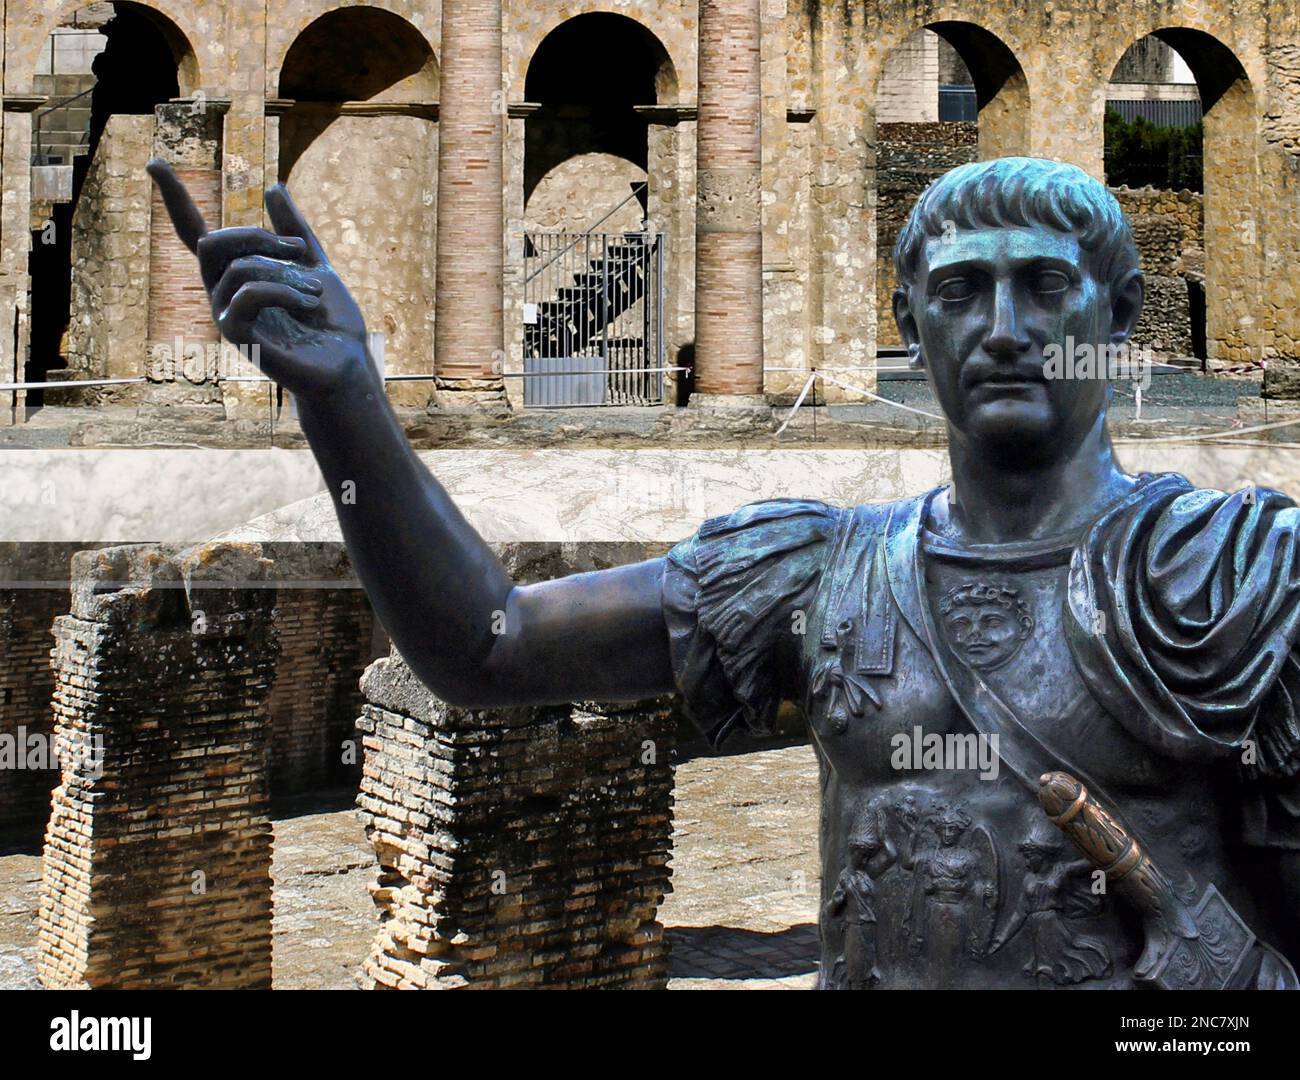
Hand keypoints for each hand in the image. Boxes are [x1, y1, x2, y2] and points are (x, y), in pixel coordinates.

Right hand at [146, 159, 372, 399]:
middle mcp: (221, 292)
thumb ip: (293, 230)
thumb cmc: (330, 321)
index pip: (193, 232)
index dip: (174, 198)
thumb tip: (272, 186)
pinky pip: (246, 292)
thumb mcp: (314, 264)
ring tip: (316, 292)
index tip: (153, 161)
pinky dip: (283, 290)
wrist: (345, 362)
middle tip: (300, 251)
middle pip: (212, 242)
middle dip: (257, 236)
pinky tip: (308, 303)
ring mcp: (225, 315)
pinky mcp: (236, 335)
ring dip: (284, 271)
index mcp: (235, 273)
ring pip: (236, 267)